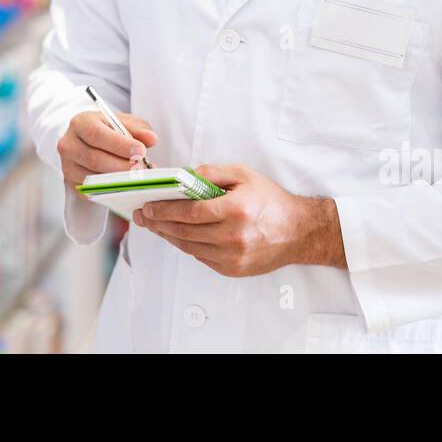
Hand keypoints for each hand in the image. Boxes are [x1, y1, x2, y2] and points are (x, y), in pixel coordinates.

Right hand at [57, 109, 157, 188]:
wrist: (89, 140)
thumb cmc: (107, 130)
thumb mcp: (123, 122)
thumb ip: (138, 129)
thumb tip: (151, 139)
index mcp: (81, 123)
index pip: (96, 134)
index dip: (119, 144)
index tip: (140, 151)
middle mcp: (70, 144)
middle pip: (95, 159)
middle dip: (122, 166)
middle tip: (141, 167)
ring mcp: (68, 166)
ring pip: (93, 178)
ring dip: (118, 180)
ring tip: (137, 177)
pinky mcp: (73, 184)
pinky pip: (92, 192)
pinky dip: (111, 190)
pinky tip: (125, 186)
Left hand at [132, 164, 343, 275]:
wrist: (297, 231)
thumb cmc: (270, 200)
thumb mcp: (243, 175)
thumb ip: (212, 172)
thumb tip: (183, 177)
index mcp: (236, 210)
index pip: (190, 212)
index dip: (165, 210)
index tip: (149, 206)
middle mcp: (233, 237)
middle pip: (184, 232)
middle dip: (159, 223)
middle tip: (143, 216)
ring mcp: (233, 257)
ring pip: (189, 247)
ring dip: (168, 236)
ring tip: (155, 225)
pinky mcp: (232, 269)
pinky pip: (201, 257)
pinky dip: (187, 245)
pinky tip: (177, 235)